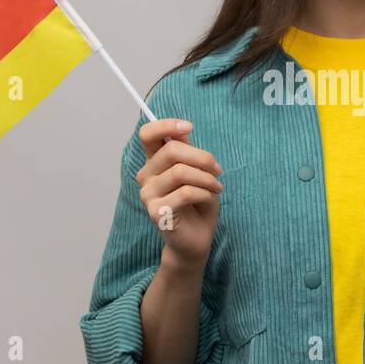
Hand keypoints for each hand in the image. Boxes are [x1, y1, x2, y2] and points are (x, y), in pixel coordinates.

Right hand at [135, 118, 223, 264]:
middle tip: (218, 170)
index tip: (189, 127)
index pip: (147, 134)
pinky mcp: (157, 212)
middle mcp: (146, 176)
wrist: (198, 238)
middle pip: (171, 150)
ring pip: (180, 172)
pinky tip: (210, 199)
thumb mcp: (197, 171)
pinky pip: (185, 193)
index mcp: (154, 162)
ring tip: (217, 187)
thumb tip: (183, 128)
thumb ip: (188, 151)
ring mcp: (148, 195)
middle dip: (202, 157)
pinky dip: (204, 193)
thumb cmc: (198, 203)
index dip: (166, 125)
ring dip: (206, 178)